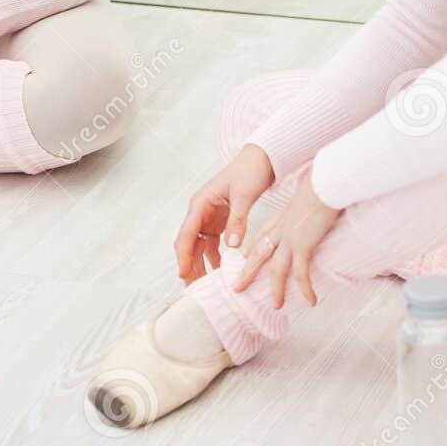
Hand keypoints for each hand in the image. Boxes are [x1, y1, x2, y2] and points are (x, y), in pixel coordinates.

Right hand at [174, 144, 275, 283]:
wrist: (263, 159)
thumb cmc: (250, 171)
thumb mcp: (244, 195)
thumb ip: (237, 220)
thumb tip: (231, 247)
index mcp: (200, 203)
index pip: (187, 233)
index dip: (184, 255)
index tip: (183, 273)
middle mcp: (201, 211)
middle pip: (189, 242)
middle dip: (189, 264)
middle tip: (192, 287)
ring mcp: (209, 216)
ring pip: (199, 245)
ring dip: (200, 263)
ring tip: (203, 284)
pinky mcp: (220, 220)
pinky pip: (212, 243)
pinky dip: (214, 257)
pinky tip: (220, 270)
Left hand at [233, 173, 342, 309]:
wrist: (325, 183)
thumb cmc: (320, 187)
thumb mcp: (306, 200)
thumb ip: (303, 211)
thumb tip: (310, 216)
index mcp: (280, 219)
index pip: (260, 237)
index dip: (250, 249)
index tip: (243, 259)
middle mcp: (280, 230)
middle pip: (258, 255)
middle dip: (247, 273)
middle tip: (237, 289)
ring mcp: (289, 238)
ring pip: (276, 269)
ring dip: (276, 289)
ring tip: (276, 306)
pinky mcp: (303, 244)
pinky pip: (301, 273)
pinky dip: (305, 288)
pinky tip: (311, 301)